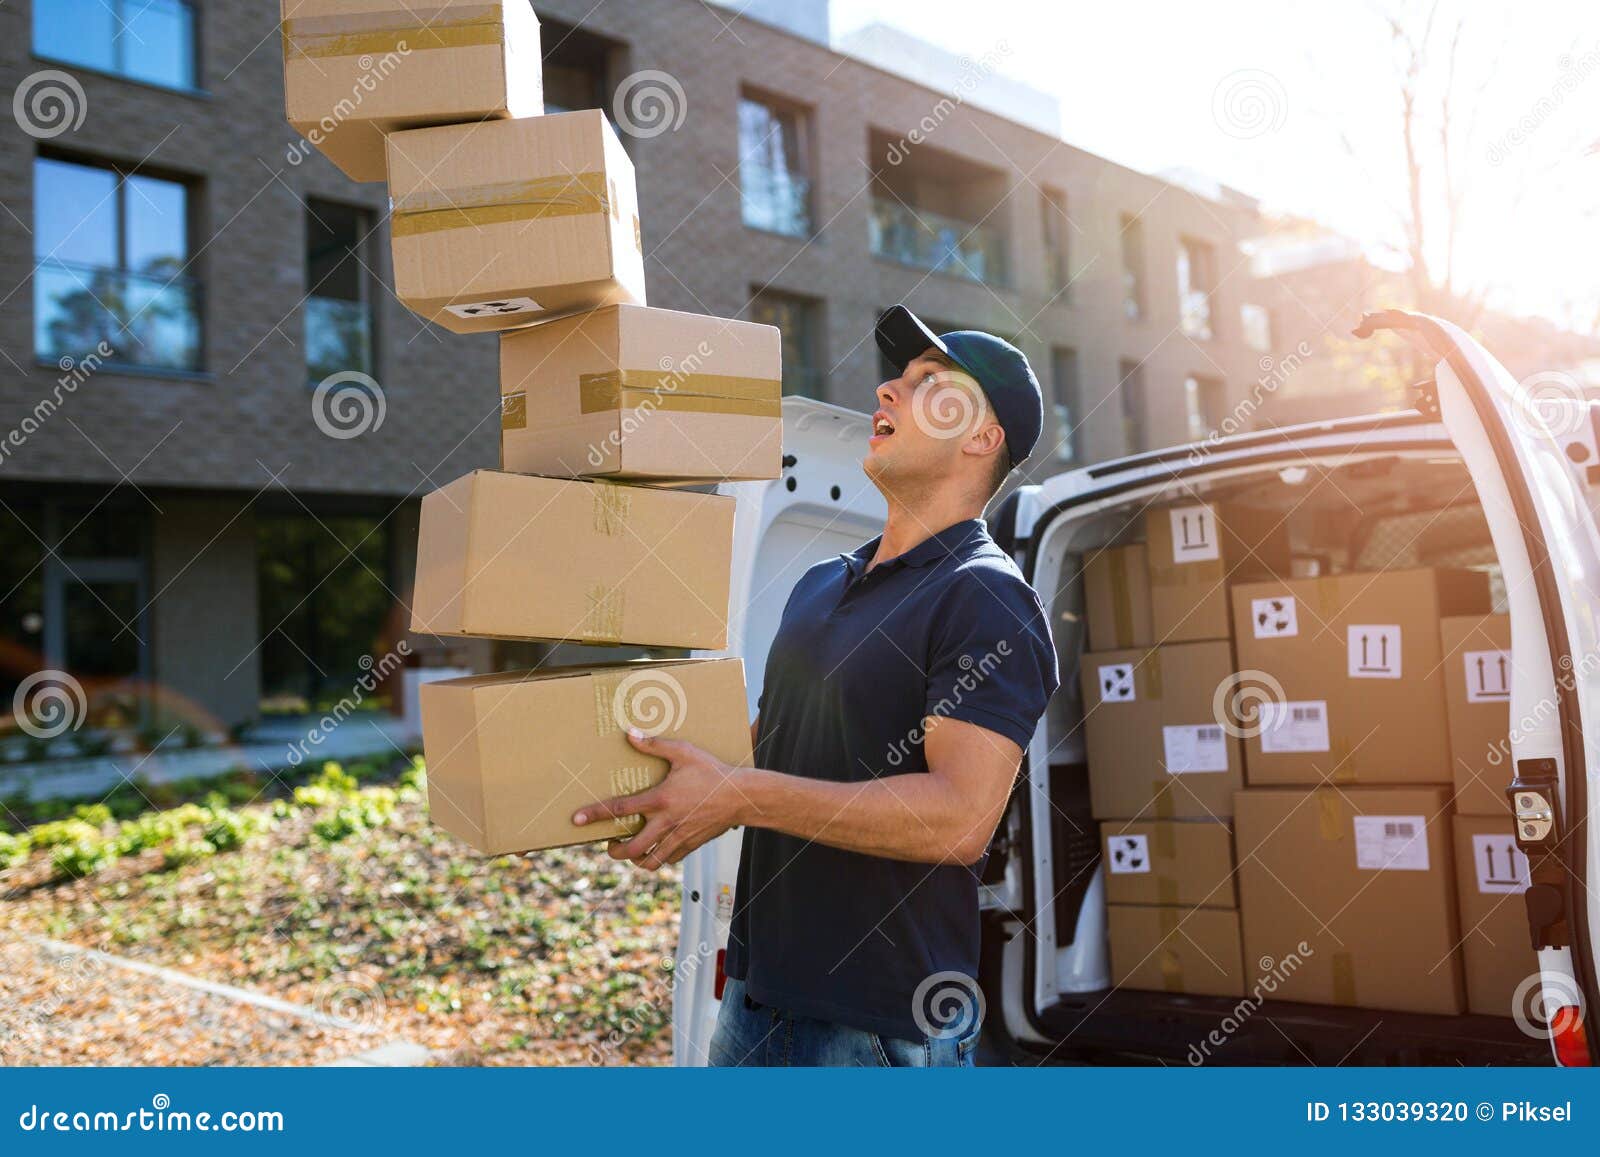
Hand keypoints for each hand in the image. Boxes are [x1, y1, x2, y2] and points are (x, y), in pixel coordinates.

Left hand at [572, 729, 750, 868]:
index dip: (594, 815)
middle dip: (614, 850)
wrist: (742, 797)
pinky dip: (658, 858)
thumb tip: (630, 733)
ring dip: (635, 859)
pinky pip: (668, 860)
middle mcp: (665, 823)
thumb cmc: (712, 771)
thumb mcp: (684, 753)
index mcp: (659, 800)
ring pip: (649, 862)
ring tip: (631, 849)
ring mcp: (678, 837)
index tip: (576, 820)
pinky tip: (657, 847)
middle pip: (630, 849)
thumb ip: (654, 744)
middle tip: (609, 843)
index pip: (619, 810)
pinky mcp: (690, 845)